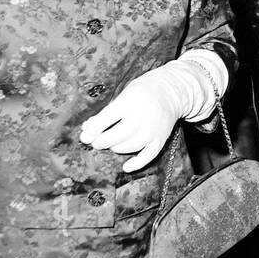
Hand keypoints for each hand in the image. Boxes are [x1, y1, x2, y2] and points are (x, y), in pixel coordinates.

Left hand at [79, 54, 223, 171]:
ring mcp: (154, 127)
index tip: (85, 136)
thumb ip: (106, 113)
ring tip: (112, 144)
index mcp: (131, 99)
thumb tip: (86, 130)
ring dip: (116, 148)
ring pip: (131, 146)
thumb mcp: (124, 95)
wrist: (173, 91)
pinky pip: (149, 155)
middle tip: (96, 142)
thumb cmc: (142, 92)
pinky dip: (137, 163)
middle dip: (103, 141)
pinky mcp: (161, 138)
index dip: (94, 129)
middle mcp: (143, 114)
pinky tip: (126, 167)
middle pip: (118, 134)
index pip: (108, 117)